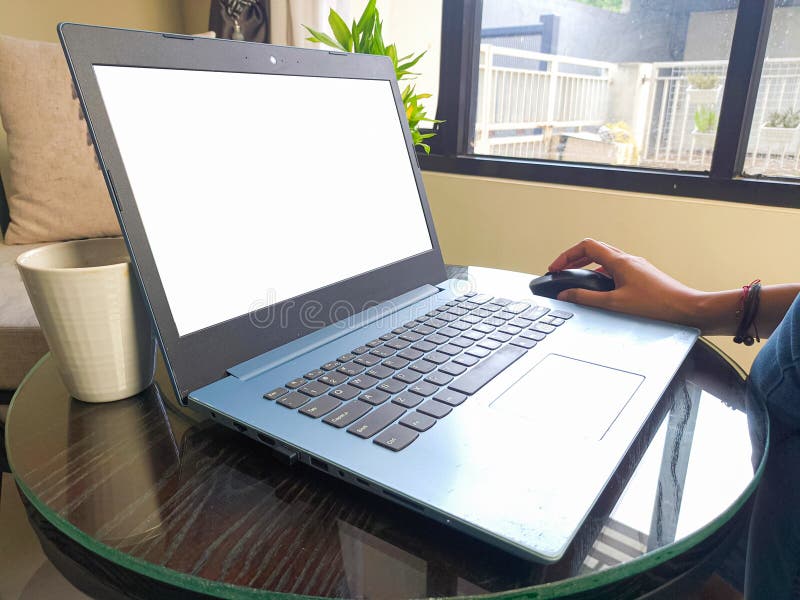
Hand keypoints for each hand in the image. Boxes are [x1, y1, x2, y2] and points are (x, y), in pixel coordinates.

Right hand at [547, 239, 701, 326]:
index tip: (556, 267)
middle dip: (575, 259)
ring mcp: (637, 268)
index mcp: (620, 261)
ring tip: (577, 280)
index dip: (567, 255)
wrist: (689, 311)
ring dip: (588, 266)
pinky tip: (601, 291)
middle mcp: (629, 260)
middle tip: (562, 272)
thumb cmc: (659, 307)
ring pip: (606, 259)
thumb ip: (587, 299)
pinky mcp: (643, 278)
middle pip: (595, 250)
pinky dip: (602, 275)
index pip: (586, 246)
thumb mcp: (615, 304)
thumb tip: (567, 295)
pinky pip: (616, 270)